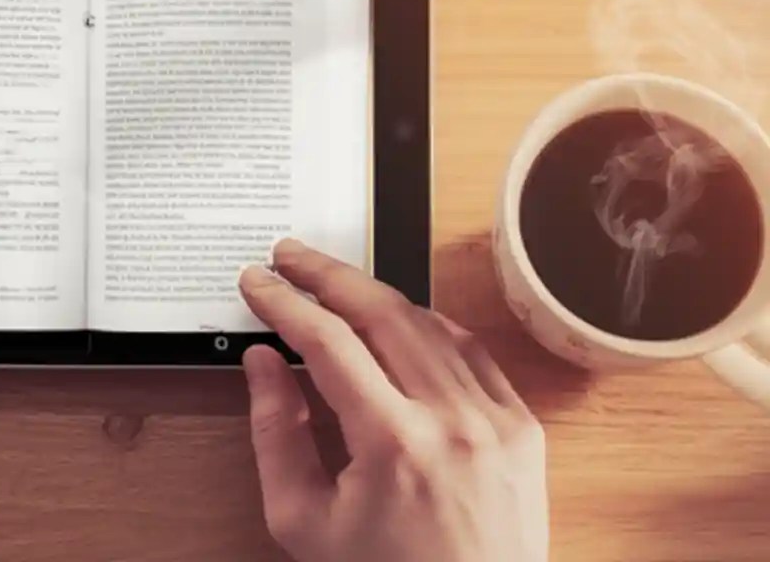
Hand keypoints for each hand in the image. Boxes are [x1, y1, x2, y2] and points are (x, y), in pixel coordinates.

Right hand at [239, 239, 548, 561]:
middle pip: (381, 311)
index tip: (257, 282)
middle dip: (327, 274)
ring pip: (428, 322)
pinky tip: (397, 319)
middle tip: (289, 258)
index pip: (327, 342)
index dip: (285, 302)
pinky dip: (428, 325)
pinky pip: (471, 351)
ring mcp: (495, 419)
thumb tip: (263, 362)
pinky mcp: (521, 426)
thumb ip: (276, 433)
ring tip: (333, 284)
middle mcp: (452, 420)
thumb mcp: (303, 520)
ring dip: (375, 294)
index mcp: (394, 444)